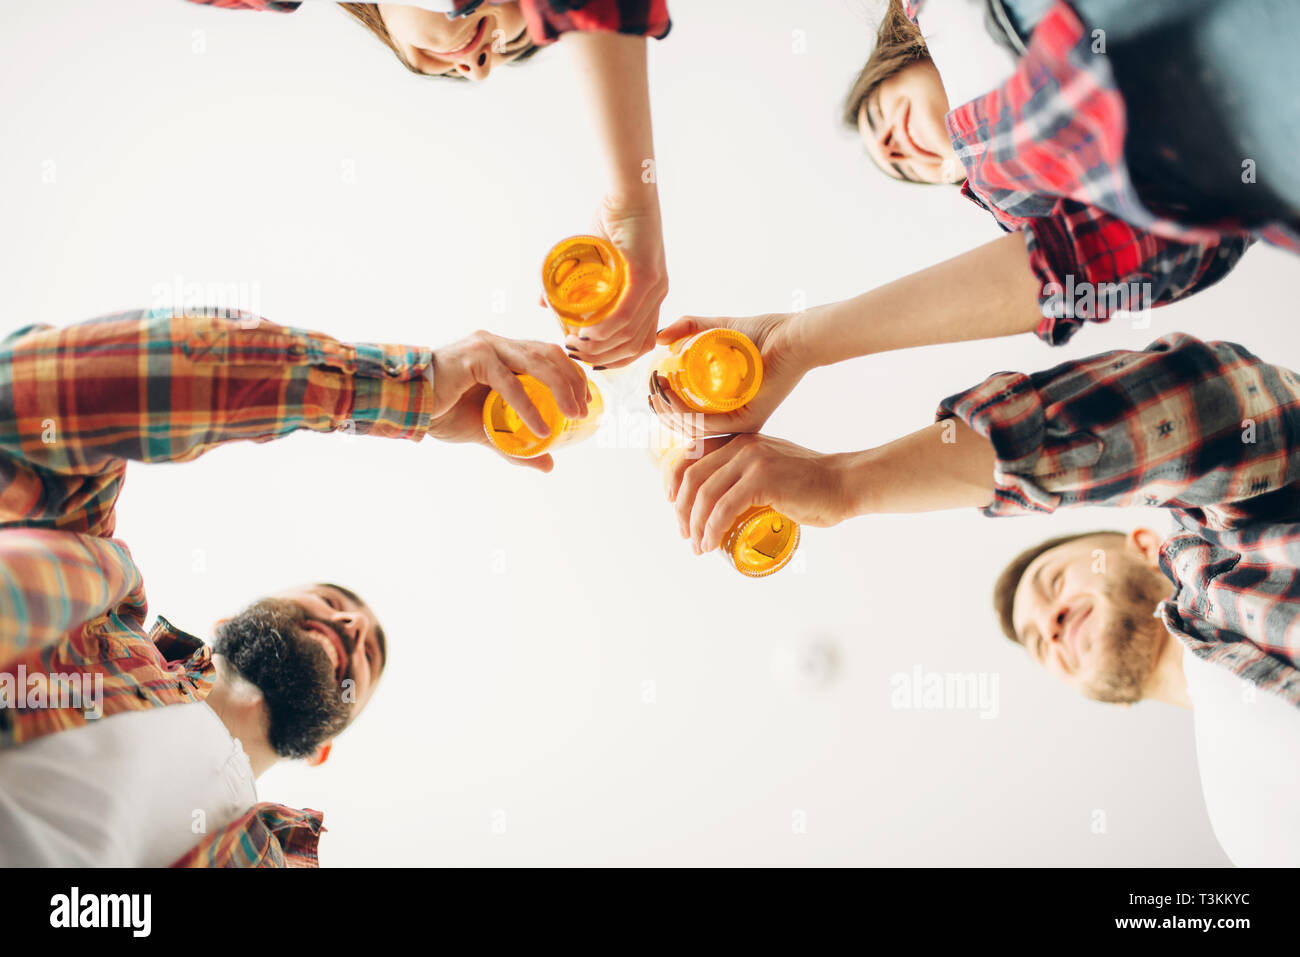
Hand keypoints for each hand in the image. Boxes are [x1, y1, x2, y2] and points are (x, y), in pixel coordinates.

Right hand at [427, 330, 589, 473]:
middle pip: (549, 354)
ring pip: (536, 363)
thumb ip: (516, 446)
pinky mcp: (473, 358)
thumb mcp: (488, 431)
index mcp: (503, 352)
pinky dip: (528, 407)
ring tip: (572, 415)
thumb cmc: (441, 411)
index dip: (572, 372)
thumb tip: (548, 464)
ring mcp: (486, 347)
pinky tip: (540, 428)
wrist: (406, 404)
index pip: (548, 353)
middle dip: (573, 380)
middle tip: (584, 410)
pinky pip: (509, 383)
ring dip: (560, 389)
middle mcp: (497, 343)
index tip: (587, 399)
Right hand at [562, 194, 667, 368]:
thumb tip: (544, 304)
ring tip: (575, 346)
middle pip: (634, 345)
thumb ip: (572, 282)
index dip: (615, 360)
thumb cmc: (611, 220)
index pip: (640, 343)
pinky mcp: (646, 274)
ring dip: (599, 347)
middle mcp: (658, 294)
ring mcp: (655, 286)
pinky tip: (586, 335)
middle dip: (603, 358)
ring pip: (628, 334)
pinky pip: (626, 314)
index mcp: (652, 295)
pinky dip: (605, 329)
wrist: (627, 192)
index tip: (590, 362)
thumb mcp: (590, 258)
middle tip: (575, 355)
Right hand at [649, 312, 808, 437]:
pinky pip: (708, 425)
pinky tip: (671, 397)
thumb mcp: (718, 328)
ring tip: (658, 387)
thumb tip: (658, 339)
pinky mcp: (748, 421)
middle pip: (686, 424)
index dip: (664, 402)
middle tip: (652, 386)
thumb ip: (689, 327)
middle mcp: (733, 418)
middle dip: (661, 408)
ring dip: (668, 410)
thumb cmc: (764, 332)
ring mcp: (741, 423)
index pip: (687, 412)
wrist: (794, 334)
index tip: (653, 381)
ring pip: (693, 427)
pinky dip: (684, 414)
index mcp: (726, 404)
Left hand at [664, 433, 856, 553]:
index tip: (674, 507)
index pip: (693, 456)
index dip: (674, 481)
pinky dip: (712, 529)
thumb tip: (724, 501)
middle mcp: (741, 445)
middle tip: (687, 536)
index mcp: (740, 441)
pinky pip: (724, 508)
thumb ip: (748, 474)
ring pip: (705, 495)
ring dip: (695, 526)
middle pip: (693, 478)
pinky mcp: (762, 480)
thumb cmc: (811, 486)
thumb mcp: (771, 470)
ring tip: (698, 547)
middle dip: (683, 511)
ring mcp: (752, 460)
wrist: (844, 485)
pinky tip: (711, 543)